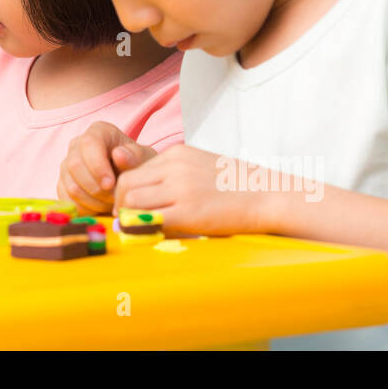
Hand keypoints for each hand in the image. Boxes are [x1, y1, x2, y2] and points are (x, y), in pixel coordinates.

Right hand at [57, 121, 156, 214]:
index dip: (97, 166)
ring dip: (94, 201)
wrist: (130, 182)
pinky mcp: (63, 186)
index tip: (111, 184)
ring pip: (71, 187)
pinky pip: (68, 202)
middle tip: (115, 198)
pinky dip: (86, 210)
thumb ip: (134, 157)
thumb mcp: (143, 159)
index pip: (88, 144)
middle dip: (96, 188)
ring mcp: (67, 166)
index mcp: (98, 132)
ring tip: (112, 203)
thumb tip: (118, 155)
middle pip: (75, 166)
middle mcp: (77, 145)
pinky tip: (101, 208)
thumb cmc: (137, 166)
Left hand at [114, 144, 272, 235]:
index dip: (125, 191)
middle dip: (119, 204)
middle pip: (126, 183)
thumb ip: (174, 175)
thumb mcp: (200, 166)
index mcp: (176, 154)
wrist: (267, 195)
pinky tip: (147, 235)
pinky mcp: (188, 212)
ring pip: (132, 200)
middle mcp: (174, 167)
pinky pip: (150, 220)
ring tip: (137, 228)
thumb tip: (149, 195)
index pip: (134, 170)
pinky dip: (141, 229)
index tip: (128, 206)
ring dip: (128, 217)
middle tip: (125, 220)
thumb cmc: (236, 186)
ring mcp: (180, 188)